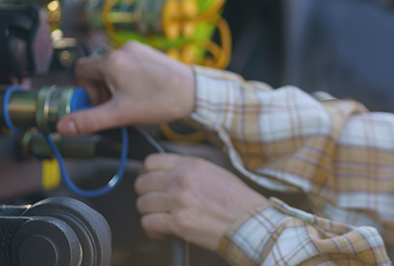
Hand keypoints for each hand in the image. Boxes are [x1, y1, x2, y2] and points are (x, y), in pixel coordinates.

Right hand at [57, 40, 194, 136]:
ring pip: (114, 69)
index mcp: (112, 61)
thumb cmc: (160, 101)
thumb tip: (63, 126)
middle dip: (102, 91)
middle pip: (97, 70)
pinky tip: (144, 94)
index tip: (101, 105)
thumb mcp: (120, 115)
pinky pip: (129, 66)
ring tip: (133, 102)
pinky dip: (130, 81)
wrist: (196, 93)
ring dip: (117, 87)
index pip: (80, 71)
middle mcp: (123, 49)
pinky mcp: (150, 53)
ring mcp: (138, 49)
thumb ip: (89, 120)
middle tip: (118, 107)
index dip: (86, 91)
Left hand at [134, 153, 271, 250]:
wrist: (251, 223)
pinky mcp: (178, 222)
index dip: (146, 175)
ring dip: (150, 214)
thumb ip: (190, 171)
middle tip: (157, 204)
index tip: (150, 183)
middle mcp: (182, 179)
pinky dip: (152, 230)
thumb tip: (168, 174)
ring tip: (163, 219)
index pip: (151, 162)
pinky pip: (148, 224)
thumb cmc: (238, 201)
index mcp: (191, 165)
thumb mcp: (215, 173)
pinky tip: (163, 231)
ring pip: (142, 204)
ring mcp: (178, 200)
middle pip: (142, 184)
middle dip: (147, 196)